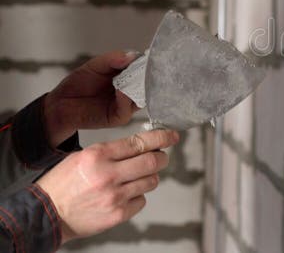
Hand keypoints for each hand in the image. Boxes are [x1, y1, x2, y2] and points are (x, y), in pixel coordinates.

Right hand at [36, 130, 178, 242]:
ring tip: (134, 178)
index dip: (161, 137)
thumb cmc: (63, 183)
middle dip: (162, 157)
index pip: (140, 142)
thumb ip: (112, 151)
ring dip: (148, 177)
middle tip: (161, 157)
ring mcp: (114, 196)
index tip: (172, 136)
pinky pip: (141, 200)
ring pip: (151, 181)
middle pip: (153, 161)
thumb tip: (143, 144)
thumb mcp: (83, 156)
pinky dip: (137, 196)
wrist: (46, 213)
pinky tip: (123, 195)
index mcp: (98, 156)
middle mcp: (108, 175)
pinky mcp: (117, 214)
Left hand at [44, 51, 141, 146]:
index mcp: (127, 77)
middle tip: (146, 67)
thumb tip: (132, 55)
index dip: (148, 64)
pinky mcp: (119, 117)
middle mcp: (130, 91)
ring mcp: (126, 104)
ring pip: (141, 97)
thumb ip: (113, 59)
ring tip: (133, 78)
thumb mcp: (96, 65)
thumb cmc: (78, 85)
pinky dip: (126, 99)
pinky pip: (127, 108)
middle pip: (146, 84)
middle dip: (147, 76)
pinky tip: (121, 90)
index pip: (144, 70)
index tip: (150, 57)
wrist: (61, 104)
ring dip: (139, 88)